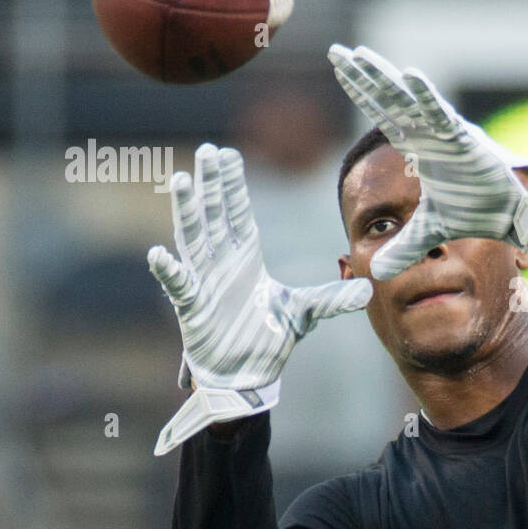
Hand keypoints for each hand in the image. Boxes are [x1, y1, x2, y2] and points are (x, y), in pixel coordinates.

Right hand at [147, 143, 371, 454]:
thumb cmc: (266, 339)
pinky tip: (159, 253)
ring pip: (193, 238)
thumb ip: (332, 298)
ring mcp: (204, 283)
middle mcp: (221, 264)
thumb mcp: (304, 313)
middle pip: (214, 215)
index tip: (227, 153)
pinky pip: (179, 286)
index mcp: (245, 258)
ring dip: (188, 211)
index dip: (233, 184)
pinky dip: (170, 271)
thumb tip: (368, 290)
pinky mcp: (192, 309)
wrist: (247, 377)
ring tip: (182, 180)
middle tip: (206, 150)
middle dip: (211, 184)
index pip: (238, 213)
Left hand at [326, 43, 527, 279]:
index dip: (361, 91)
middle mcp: (429, 134)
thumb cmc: (475, 211)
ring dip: (385, 78)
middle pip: (388, 99)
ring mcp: (445, 133)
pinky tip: (409, 75)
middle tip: (336, 51)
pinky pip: (442, 114)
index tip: (339, 67)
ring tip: (361, 55)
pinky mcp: (465, 140)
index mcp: (419, 146)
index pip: (383, 113)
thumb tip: (378, 272)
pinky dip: (426, 96)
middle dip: (363, 75)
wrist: (510, 216)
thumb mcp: (428, 232)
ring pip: (409, 100)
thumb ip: (403, 247)